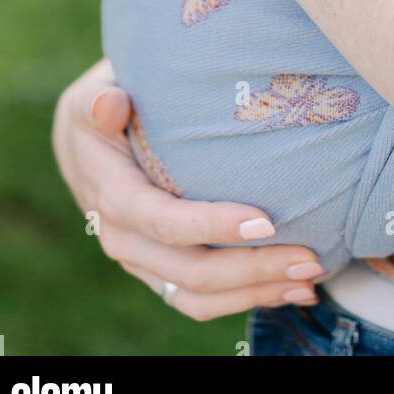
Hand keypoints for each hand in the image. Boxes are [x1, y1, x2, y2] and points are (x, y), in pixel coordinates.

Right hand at [52, 59, 322, 319]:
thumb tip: (110, 103)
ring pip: (198, 296)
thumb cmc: (103, 108)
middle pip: (191, 271)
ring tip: (308, 279)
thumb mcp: (94, 94)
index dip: (214, 227)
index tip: (266, 221)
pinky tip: (289, 289)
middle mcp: (125, 241)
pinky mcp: (159, 272)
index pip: (167, 222)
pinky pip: (200, 299)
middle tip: (309, 256)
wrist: (84, 144)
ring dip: (256, 293)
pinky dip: (246, 299)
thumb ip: (100, 101)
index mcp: (114, 198)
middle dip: (253, 269)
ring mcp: (142, 263)